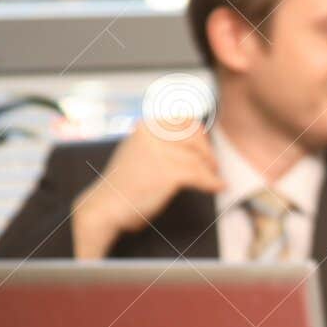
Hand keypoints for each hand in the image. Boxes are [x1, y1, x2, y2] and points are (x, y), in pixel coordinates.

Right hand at [72, 121, 223, 258]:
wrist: (107, 206)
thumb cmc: (123, 184)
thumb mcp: (138, 151)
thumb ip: (158, 142)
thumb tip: (191, 140)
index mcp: (146, 127)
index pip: (183, 121)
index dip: (199, 134)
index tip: (206, 145)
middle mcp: (153, 135)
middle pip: (195, 138)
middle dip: (207, 152)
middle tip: (213, 166)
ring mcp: (161, 153)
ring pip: (199, 158)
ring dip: (210, 170)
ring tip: (215, 178)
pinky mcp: (169, 172)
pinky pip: (200, 175)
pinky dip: (212, 183)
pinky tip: (218, 187)